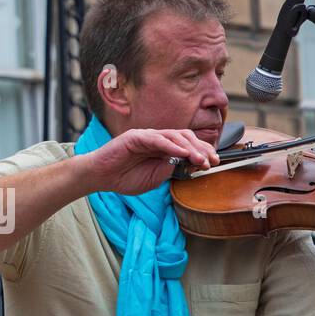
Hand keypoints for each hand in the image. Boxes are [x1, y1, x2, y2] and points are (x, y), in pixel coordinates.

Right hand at [81, 128, 218, 195]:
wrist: (101, 177)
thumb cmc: (124, 178)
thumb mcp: (154, 179)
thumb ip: (170, 170)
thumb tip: (189, 165)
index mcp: (163, 149)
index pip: (187, 145)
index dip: (202, 152)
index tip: (213, 163)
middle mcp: (157, 139)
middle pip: (185, 137)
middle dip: (201, 148)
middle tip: (211, 161)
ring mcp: (147, 136)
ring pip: (174, 136)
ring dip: (189, 147)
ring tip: (200, 159)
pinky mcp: (135, 137)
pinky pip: (157, 139)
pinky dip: (171, 145)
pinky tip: (182, 153)